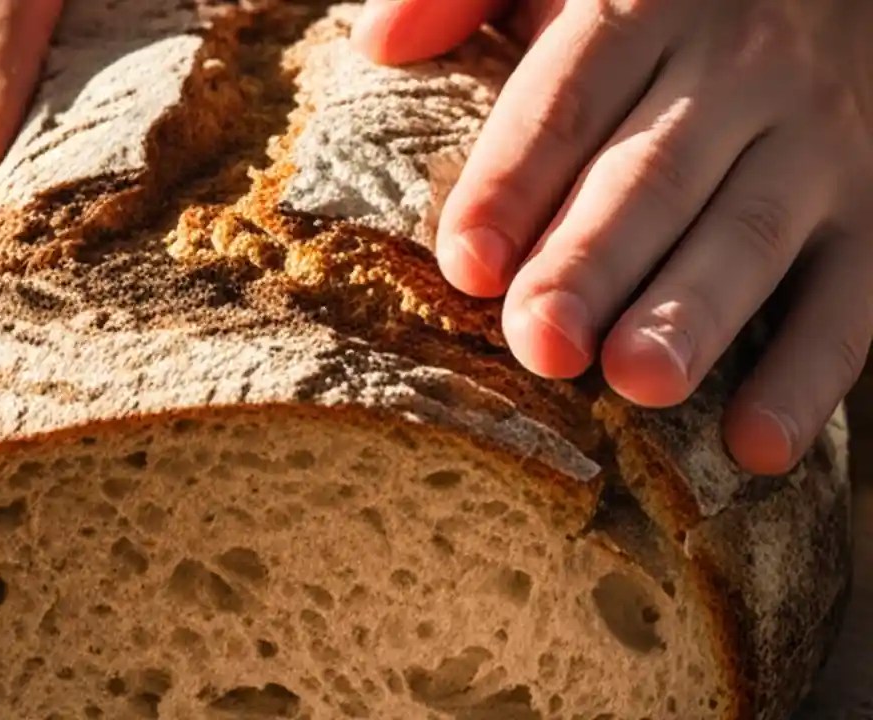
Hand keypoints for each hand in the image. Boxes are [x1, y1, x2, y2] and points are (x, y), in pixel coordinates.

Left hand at [353, 0, 872, 474]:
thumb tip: (376, 42)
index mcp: (647, 7)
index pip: (570, 96)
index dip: (515, 178)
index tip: (468, 263)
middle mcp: (739, 73)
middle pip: (654, 175)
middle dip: (595, 262)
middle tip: (542, 341)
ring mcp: (818, 143)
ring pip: (751, 234)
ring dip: (696, 314)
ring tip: (639, 383)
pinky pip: (852, 298)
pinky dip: (808, 374)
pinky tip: (755, 447)